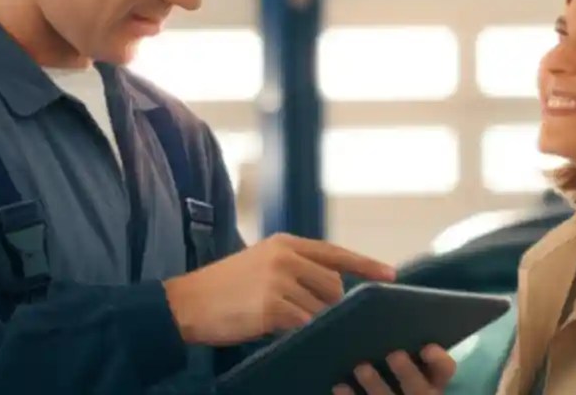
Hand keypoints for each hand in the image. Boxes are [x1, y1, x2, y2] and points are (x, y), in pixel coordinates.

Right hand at [162, 232, 394, 346]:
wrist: (184, 303)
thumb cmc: (223, 288)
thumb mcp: (260, 264)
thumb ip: (294, 269)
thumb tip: (332, 290)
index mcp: (285, 243)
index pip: (335, 252)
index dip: (366, 264)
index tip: (391, 275)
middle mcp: (285, 257)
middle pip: (334, 285)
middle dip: (329, 305)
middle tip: (306, 316)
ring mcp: (279, 281)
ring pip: (321, 308)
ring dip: (312, 321)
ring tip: (283, 322)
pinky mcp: (272, 307)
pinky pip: (304, 324)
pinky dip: (299, 332)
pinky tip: (281, 332)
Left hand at [333, 345, 456, 394]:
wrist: (387, 385)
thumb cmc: (390, 366)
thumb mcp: (404, 351)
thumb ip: (402, 337)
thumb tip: (385, 304)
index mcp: (433, 381)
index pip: (445, 370)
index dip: (439, 360)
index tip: (427, 346)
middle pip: (420, 391)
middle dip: (408, 374)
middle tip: (394, 354)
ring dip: (376, 386)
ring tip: (361, 367)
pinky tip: (339, 386)